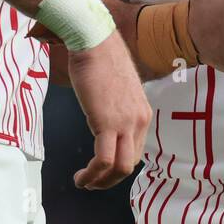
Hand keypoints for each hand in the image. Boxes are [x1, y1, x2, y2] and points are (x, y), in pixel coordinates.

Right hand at [65, 30, 151, 189]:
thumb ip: (115, 106)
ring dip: (101, 182)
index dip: (119, 165)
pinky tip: (81, 176)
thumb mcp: (115, 88)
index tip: (102, 170)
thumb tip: (104, 115)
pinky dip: (92, 174)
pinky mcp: (108, 123)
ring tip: (84, 182)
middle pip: (130, 164)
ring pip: (120, 168)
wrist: (94, 41)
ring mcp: (126, 123)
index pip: (135, 150)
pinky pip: (103, 161)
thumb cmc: (100, 58)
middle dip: (110, 179)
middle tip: (92, 182)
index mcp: (142, 112)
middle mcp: (140, 120)